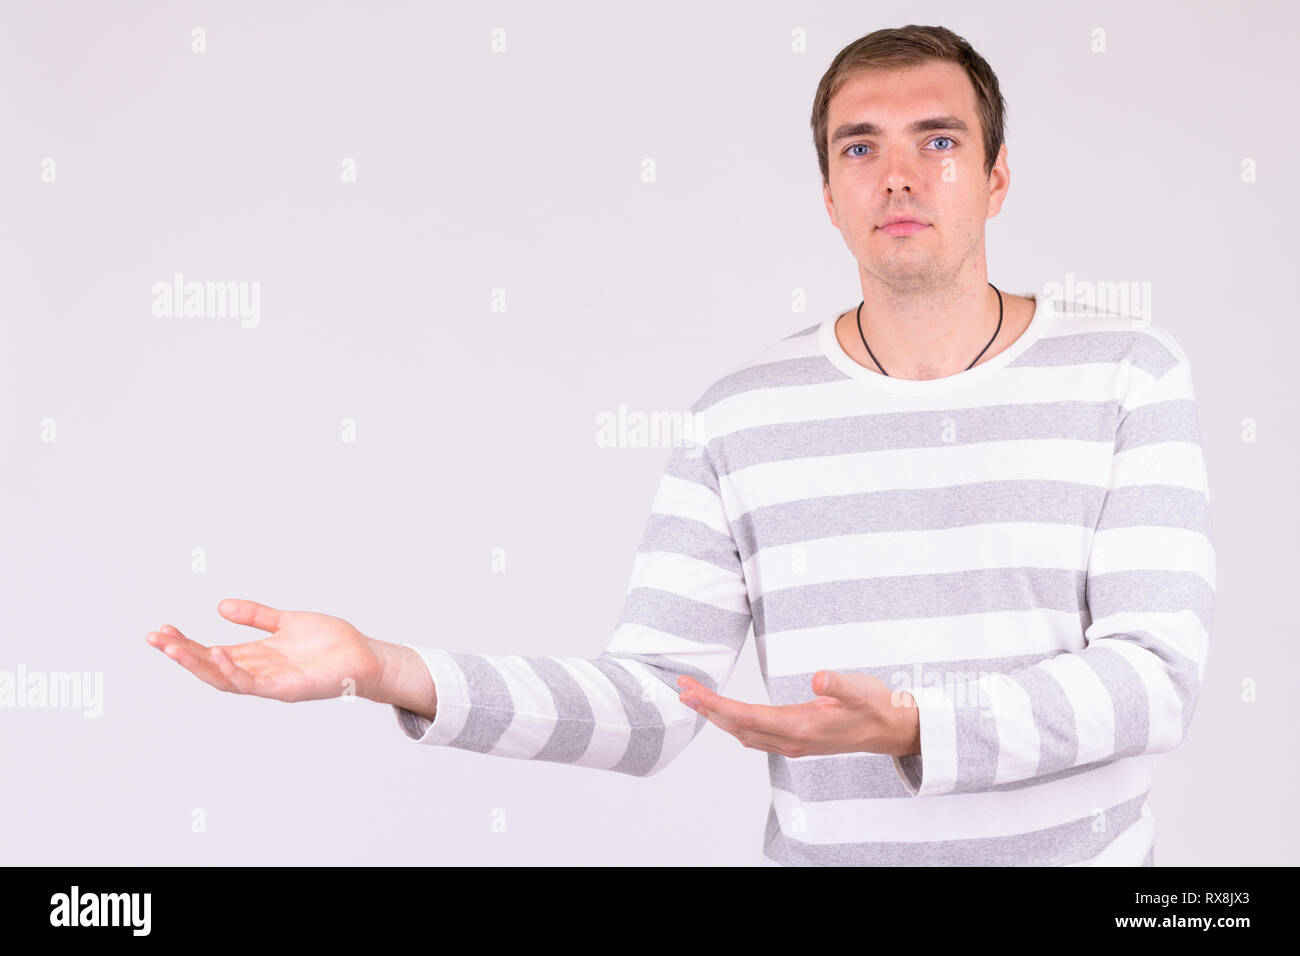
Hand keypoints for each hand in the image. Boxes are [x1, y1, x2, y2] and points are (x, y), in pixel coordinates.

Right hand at [145, 599, 383, 702]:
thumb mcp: (286, 621)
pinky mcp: (287, 688)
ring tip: (173, 648)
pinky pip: (253, 683)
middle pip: (209, 666)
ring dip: (197, 664)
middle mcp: (258, 671)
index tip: (161, 629)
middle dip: (180, 654)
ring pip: (223, 677)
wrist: (365, 656)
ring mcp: (270, 682)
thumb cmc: (330, 642)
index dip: (185, 643)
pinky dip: (233, 671)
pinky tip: (217, 653)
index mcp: (255, 655)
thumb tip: (220, 606)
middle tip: (154, 638)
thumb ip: (256, 616)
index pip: (210, 651)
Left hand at [676, 670, 919, 757]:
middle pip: (737, 726)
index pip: (746, 716)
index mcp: (801, 727)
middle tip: (682, 686)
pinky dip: (732, 723)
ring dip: (716, 715)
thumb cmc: (875, 706)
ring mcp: (792, 743)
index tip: (693, 690)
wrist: (890, 730)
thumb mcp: (861, 689)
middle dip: (707, 707)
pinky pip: (754, 735)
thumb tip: (818, 678)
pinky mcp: (795, 740)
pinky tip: (723, 714)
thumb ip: (839, 684)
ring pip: (742, 733)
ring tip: (693, 696)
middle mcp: (791, 740)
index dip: (716, 704)